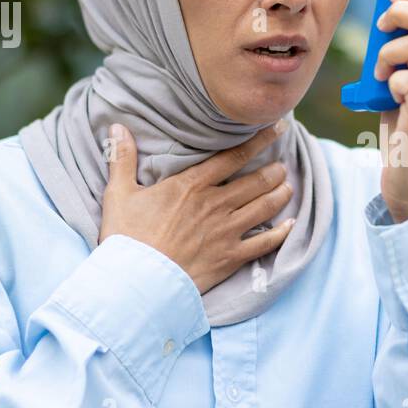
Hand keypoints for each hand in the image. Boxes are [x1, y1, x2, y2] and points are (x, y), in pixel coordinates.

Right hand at [99, 122, 294, 294]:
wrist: (137, 280)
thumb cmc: (126, 238)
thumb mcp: (119, 194)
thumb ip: (122, 159)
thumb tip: (116, 128)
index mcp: (191, 185)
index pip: (233, 156)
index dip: (259, 140)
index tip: (277, 128)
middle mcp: (215, 204)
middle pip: (255, 182)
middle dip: (273, 171)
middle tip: (282, 165)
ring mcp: (226, 231)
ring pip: (263, 207)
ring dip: (280, 195)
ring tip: (288, 187)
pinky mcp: (230, 257)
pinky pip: (264, 243)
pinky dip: (281, 233)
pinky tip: (291, 225)